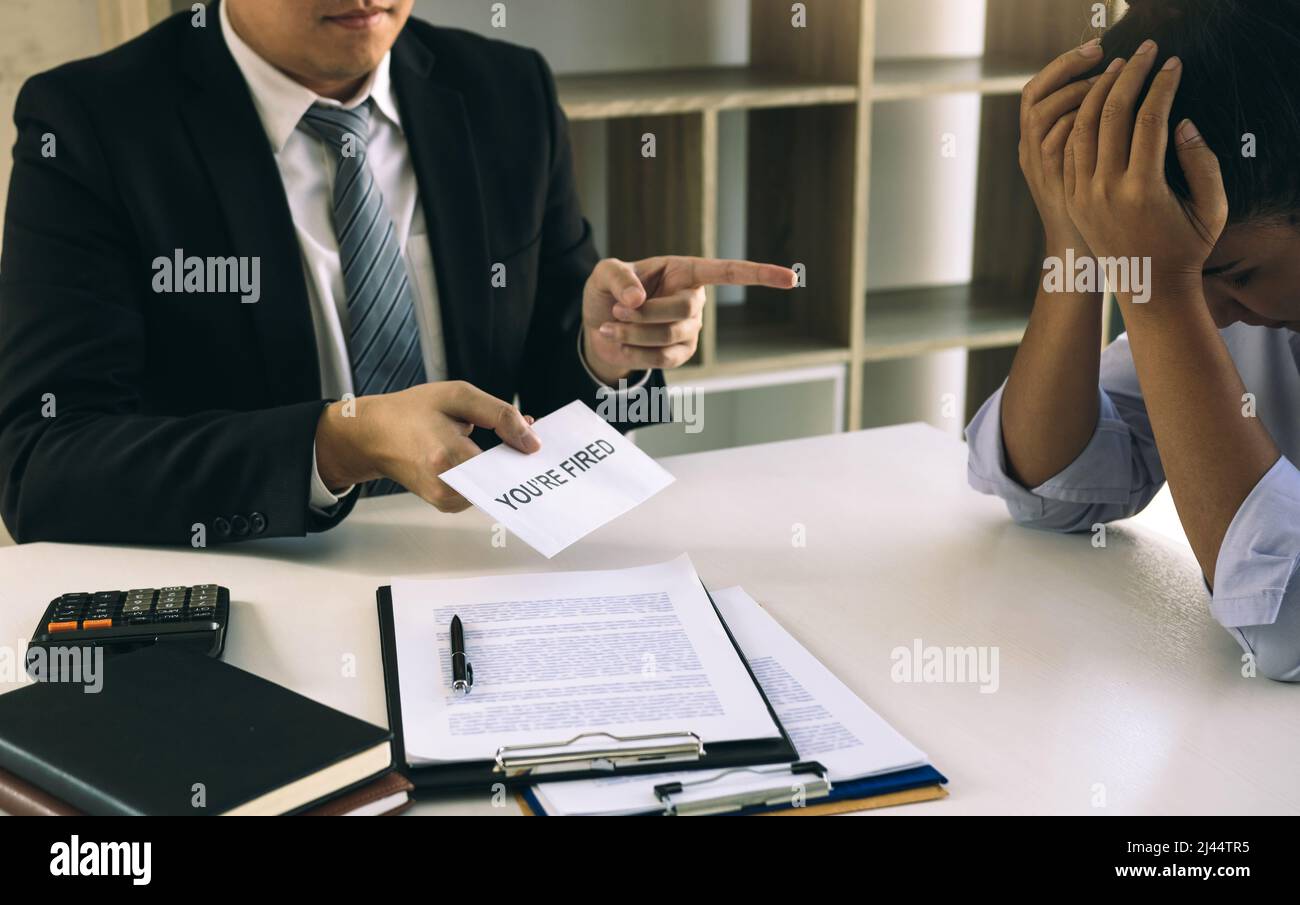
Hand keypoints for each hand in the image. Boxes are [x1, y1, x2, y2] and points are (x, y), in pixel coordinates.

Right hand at [315, 381, 539, 511]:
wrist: (375, 435)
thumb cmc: (412, 411)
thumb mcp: (458, 396)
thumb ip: (500, 415)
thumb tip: (532, 442)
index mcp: (447, 456)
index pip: (505, 463)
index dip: (522, 448)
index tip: (533, 437)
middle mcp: (446, 485)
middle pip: (503, 479)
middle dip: (516, 457)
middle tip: (521, 438)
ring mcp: (446, 500)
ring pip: (495, 487)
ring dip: (502, 465)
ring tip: (494, 441)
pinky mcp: (447, 505)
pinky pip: (482, 491)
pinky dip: (488, 474)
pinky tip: (482, 455)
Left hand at [582, 255, 798, 382]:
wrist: (598, 326)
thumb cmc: (608, 292)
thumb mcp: (604, 274)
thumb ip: (618, 277)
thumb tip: (638, 299)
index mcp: (685, 271)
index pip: (728, 272)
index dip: (759, 275)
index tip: (791, 279)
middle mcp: (695, 299)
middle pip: (685, 309)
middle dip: (646, 314)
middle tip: (617, 311)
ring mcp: (690, 330)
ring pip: (670, 337)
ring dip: (633, 334)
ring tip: (609, 326)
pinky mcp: (681, 355)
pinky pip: (661, 359)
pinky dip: (633, 352)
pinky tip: (617, 343)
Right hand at [1019, 39, 1103, 251]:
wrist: (1090, 262)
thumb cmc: (1099, 216)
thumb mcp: (1080, 173)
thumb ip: (1083, 138)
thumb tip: (1106, 94)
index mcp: (1035, 147)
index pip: (1036, 92)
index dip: (1063, 65)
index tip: (1098, 49)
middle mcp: (1030, 154)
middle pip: (1033, 96)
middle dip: (1066, 66)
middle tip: (1102, 51)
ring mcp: (1038, 169)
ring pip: (1042, 114)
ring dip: (1075, 89)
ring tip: (1110, 77)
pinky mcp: (1052, 183)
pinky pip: (1055, 140)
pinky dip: (1075, 117)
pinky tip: (1107, 107)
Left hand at [1064, 39, 1228, 297]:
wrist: (1147, 287)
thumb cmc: (1187, 246)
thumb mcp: (1211, 207)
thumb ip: (1203, 162)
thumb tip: (1181, 121)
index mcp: (1142, 190)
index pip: (1149, 119)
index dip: (1161, 85)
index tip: (1172, 63)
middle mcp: (1105, 190)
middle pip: (1110, 115)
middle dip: (1127, 75)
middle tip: (1142, 51)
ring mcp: (1083, 194)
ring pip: (1081, 128)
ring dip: (1098, 92)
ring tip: (1116, 69)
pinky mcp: (1072, 198)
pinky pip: (1070, 148)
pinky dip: (1079, 119)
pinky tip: (1095, 101)